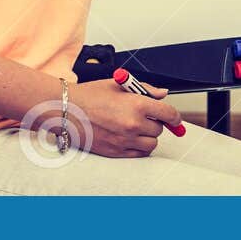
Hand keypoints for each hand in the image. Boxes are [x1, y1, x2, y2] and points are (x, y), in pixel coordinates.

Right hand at [65, 79, 182, 157]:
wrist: (65, 110)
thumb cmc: (89, 95)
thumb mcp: (119, 85)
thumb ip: (145, 89)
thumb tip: (162, 94)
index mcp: (136, 104)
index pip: (168, 113)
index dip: (174, 117)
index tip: (175, 119)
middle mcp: (132, 124)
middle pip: (159, 129)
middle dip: (156, 123)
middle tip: (146, 117)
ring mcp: (124, 140)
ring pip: (151, 144)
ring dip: (148, 137)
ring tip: (137, 128)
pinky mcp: (115, 152)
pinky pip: (138, 154)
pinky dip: (139, 148)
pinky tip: (131, 138)